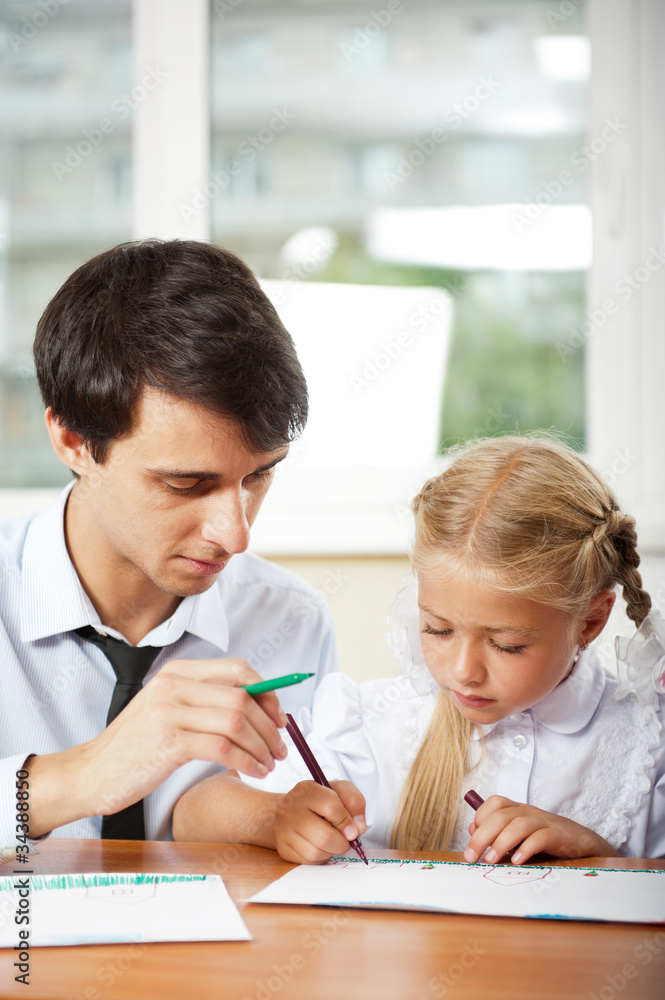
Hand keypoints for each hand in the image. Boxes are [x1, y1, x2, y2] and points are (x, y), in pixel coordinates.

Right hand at [26, 658, 288, 836]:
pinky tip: (253, 772)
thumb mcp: (168, 710)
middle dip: (270, 726)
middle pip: (242, 697)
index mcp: (178, 672)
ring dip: (262, 746)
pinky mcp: (168, 741)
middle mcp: (174, 684)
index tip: (279, 717)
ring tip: (269, 764)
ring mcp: (170, 711)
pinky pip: (223, 748)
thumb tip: (257, 708)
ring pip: (237, 722)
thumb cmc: (135, 747)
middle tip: (281, 747)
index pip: (238, 670)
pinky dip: (247, 761)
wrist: (91, 773)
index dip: (267, 692)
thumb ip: (204, 702)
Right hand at [273, 779, 366, 863]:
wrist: (290, 810)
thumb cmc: (319, 801)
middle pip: (324, 836)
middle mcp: (290, 809)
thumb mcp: (338, 791)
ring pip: (316, 852)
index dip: (347, 820)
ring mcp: (284, 830)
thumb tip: (359, 827)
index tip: (353, 828)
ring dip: (331, 851)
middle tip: (345, 839)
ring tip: (332, 841)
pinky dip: (320, 857)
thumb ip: (354, 802)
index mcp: (306, 790)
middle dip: (342, 842)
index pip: (331, 806)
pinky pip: (308, 861)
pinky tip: (320, 846)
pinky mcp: (283, 849)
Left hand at [463, 795, 620, 864]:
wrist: (581, 841)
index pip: (494, 803)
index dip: (481, 817)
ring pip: (519, 824)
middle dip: (482, 836)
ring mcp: (543, 822)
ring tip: (491, 860)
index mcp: (518, 808)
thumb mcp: (518, 832)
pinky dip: (527, 848)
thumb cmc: (545, 837)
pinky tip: (518, 861)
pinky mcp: (558, 835)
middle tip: (472, 857)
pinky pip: (541, 837)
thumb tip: (471, 829)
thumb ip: (496, 831)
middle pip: (501, 816)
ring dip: (501, 843)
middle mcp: (528, 812)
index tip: (473, 837)